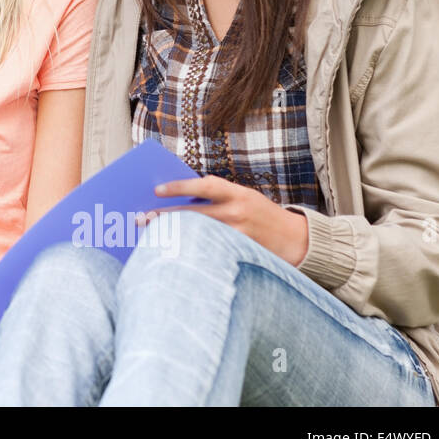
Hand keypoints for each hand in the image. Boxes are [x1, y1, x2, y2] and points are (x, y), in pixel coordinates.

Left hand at [151, 176, 309, 265]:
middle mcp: (238, 213)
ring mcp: (238, 235)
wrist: (297, 240)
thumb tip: (180, 197)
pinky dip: (190, 250)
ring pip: (198, 234)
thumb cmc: (261, 214)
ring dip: (173, 235)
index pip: (205, 185)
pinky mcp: (238, 253)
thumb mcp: (244, 197)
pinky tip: (173, 253)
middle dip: (166, 216)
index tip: (157, 189)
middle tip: (142, 219)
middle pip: (194, 214)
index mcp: (238, 194)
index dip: (180, 186)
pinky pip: (209, 251)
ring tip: (150, 237)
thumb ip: (217, 196)